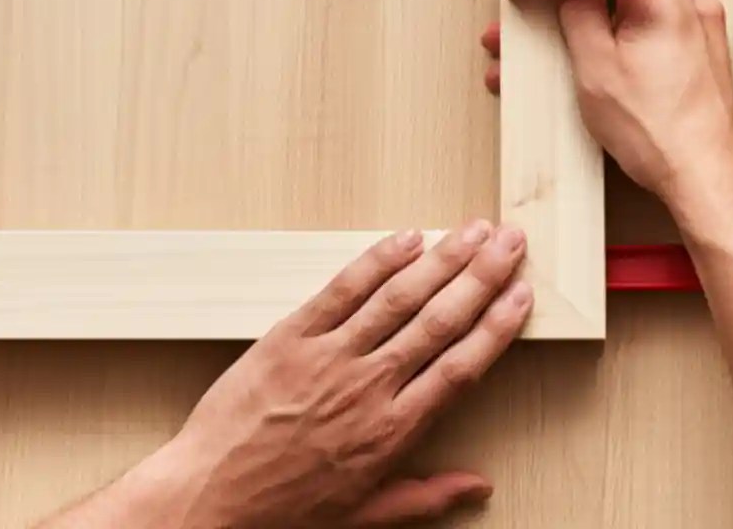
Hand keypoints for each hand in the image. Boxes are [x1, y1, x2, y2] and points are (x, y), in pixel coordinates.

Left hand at [66, 222, 532, 527]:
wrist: (209, 497)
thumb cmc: (283, 510)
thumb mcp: (365, 514)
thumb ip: (427, 495)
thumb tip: (478, 486)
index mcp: (393, 430)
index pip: (462, 366)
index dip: (497, 326)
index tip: (522, 295)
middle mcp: (369, 386)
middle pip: (440, 320)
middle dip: (482, 276)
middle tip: (511, 242)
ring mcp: (329, 356)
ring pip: (398, 298)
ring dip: (442, 260)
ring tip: (473, 231)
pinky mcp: (289, 337)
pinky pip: (341, 291)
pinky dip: (376, 262)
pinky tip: (406, 239)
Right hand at [480, 0, 732, 204]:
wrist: (703, 175)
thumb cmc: (660, 130)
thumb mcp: (595, 66)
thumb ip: (577, 13)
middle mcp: (687, 1)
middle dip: (562, 1)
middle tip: (525, 15)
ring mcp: (695, 28)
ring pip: (624, 14)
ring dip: (581, 29)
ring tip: (544, 56)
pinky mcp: (695, 55)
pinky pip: (645, 36)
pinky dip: (612, 46)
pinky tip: (582, 69)